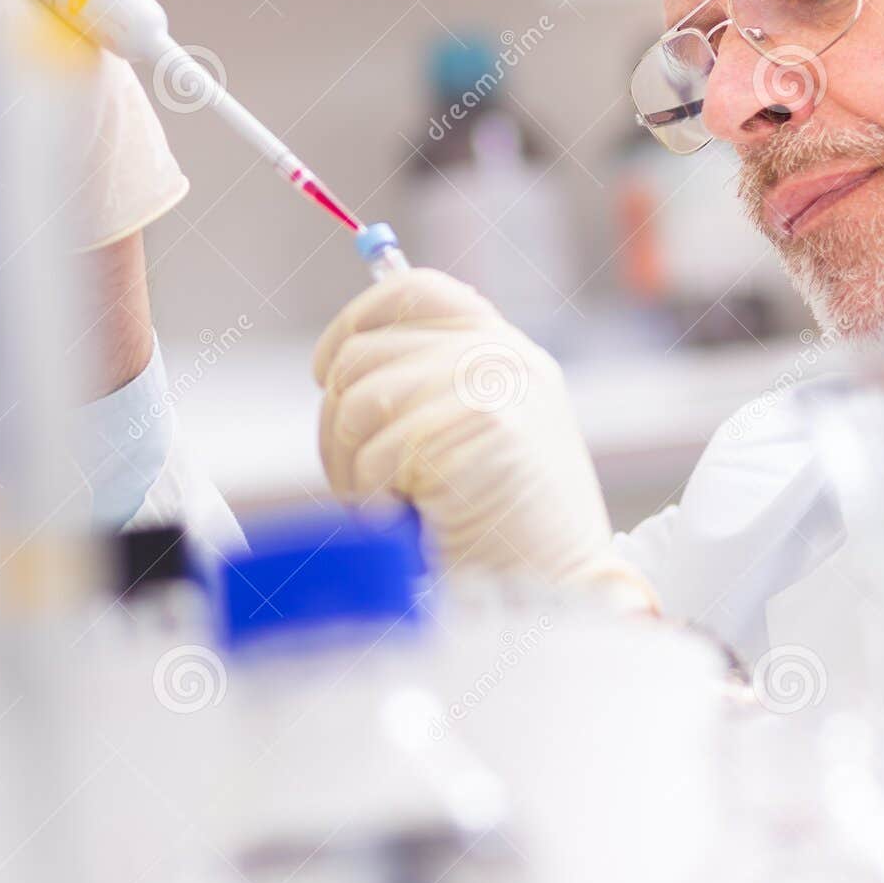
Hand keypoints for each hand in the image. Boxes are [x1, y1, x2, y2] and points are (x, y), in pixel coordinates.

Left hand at [314, 270, 657, 612]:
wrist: (558, 591)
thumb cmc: (502, 533)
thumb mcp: (470, 438)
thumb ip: (427, 388)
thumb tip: (340, 361)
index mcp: (503, 349)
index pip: (413, 291)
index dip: (354, 323)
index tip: (325, 374)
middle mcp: (504, 354)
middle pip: (364, 351)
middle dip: (338, 425)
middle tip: (361, 480)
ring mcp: (499, 381)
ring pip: (360, 398)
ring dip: (352, 463)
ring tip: (388, 501)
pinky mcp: (487, 421)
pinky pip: (381, 448)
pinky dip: (377, 493)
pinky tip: (411, 516)